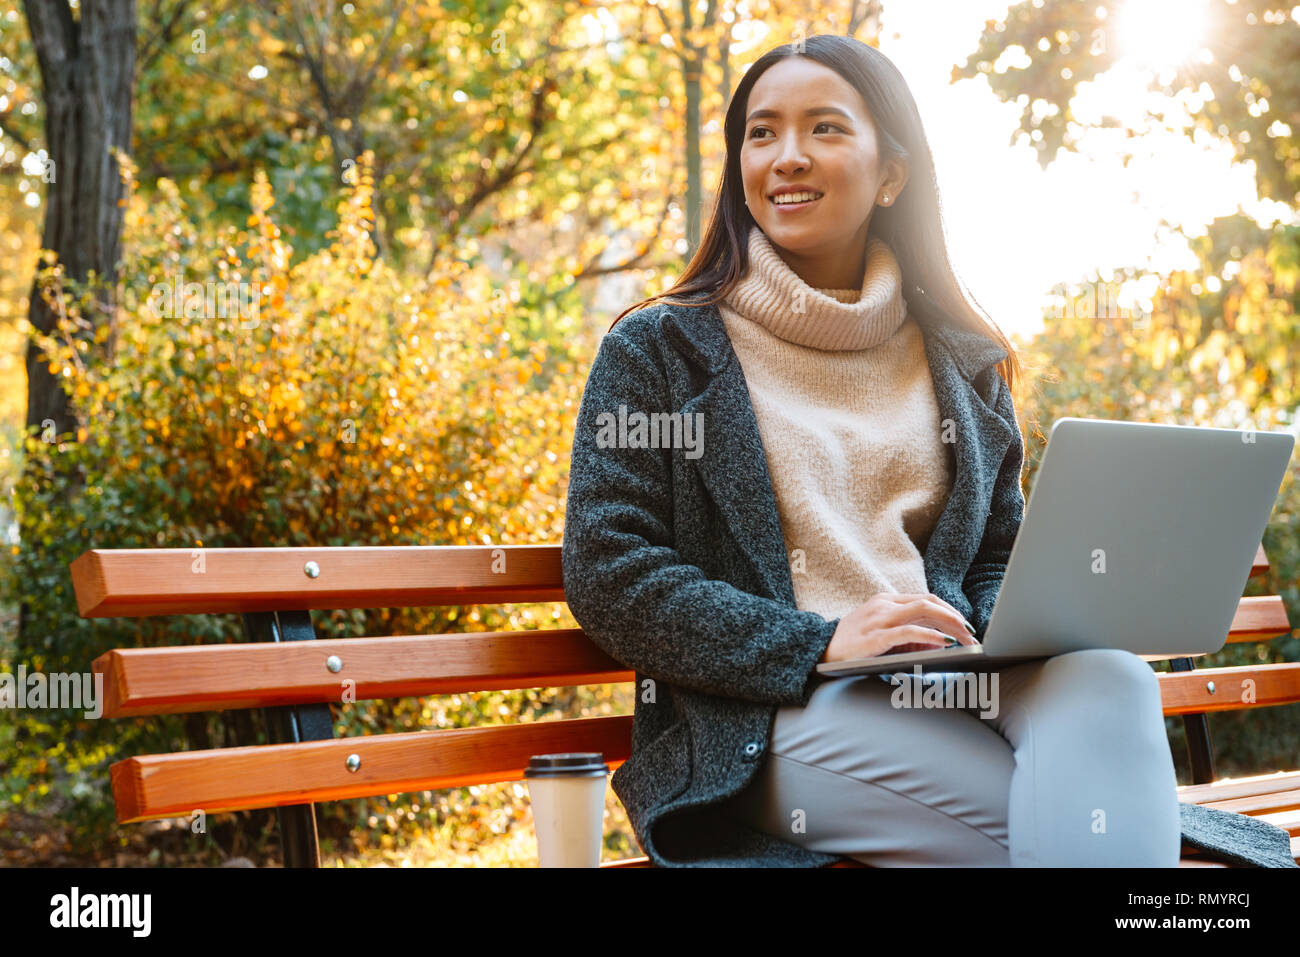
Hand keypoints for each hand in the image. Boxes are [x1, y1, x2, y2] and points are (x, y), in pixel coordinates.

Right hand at [819, 593, 978, 663]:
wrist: (820, 652)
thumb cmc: (852, 646)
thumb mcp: (882, 634)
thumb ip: (908, 635)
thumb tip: (941, 643)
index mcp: (886, 601)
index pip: (926, 599)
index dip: (950, 611)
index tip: (966, 626)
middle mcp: (884, 604)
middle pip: (929, 603)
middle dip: (955, 618)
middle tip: (972, 634)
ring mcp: (879, 618)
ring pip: (923, 611)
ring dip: (949, 625)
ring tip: (964, 638)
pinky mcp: (876, 637)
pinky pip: (909, 632)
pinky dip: (930, 636)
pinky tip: (944, 643)